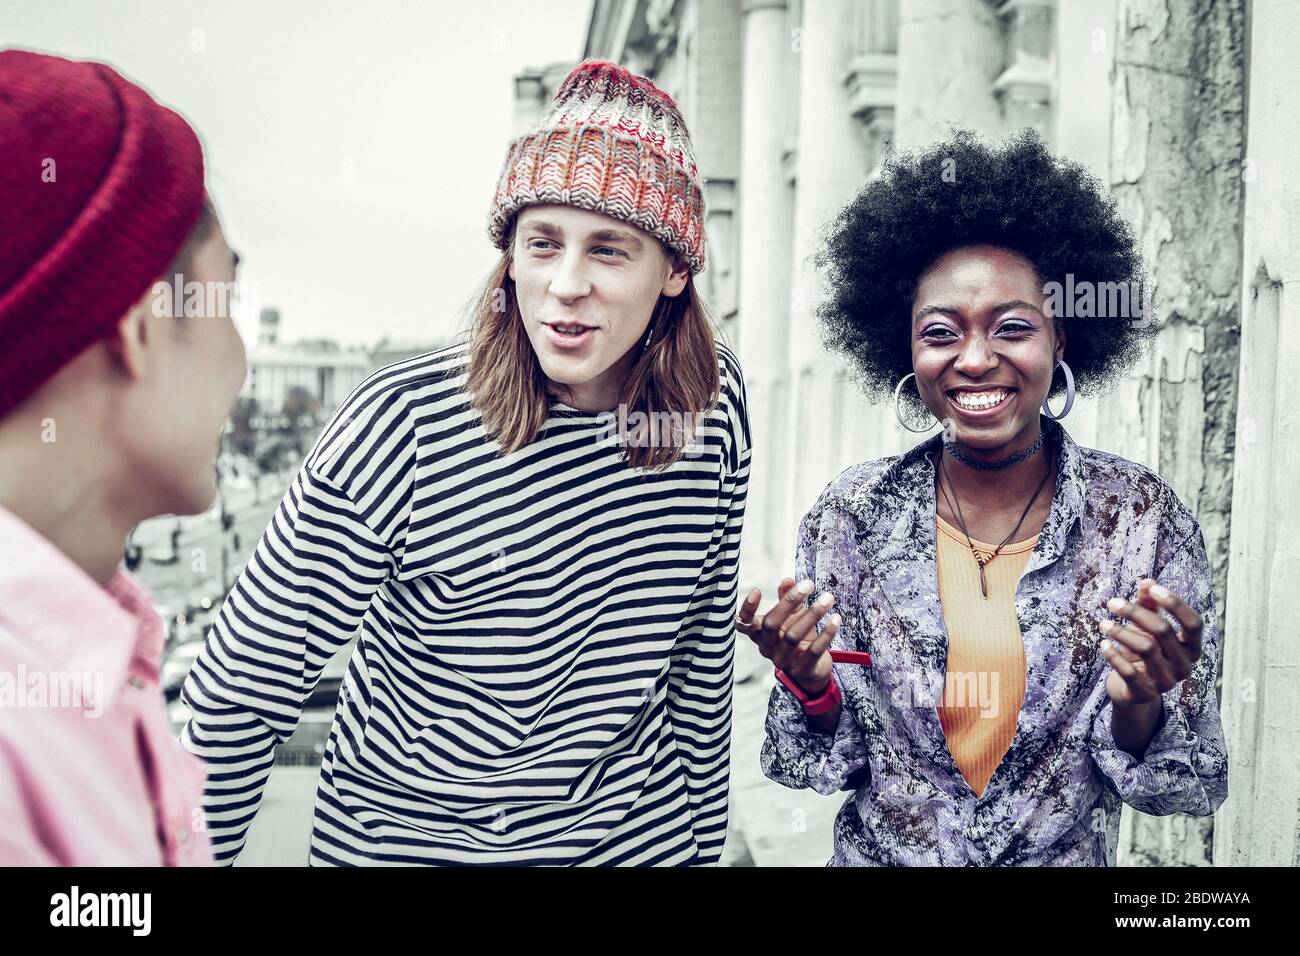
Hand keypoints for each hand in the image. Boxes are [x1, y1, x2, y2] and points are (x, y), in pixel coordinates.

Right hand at [735, 577, 839, 696]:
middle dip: (789, 602)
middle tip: (809, 584)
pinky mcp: (802, 669)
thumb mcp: (792, 617)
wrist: (811, 671)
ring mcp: (784, 661)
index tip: (756, 591)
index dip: (747, 609)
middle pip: (771, 624)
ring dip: (813, 614)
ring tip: (828, 598)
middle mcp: (768, 648)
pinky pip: (814, 650)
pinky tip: (835, 618)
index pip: (745, 623)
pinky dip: (826, 633)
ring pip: (794, 636)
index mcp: (760, 635)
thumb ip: (787, 598)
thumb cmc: (798, 637)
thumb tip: (788, 580)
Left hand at [1098, 577, 1203, 707]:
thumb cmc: (1143, 652)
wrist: (1131, 690)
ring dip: (1121, 632)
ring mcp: (1167, 682)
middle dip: (1135, 612)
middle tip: (1112, 603)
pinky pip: (1129, 672)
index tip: (1152, 587)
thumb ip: (1149, 605)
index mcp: (1191, 648)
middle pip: (1163, 631)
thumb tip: (1146, 581)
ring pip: (1145, 648)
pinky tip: (1103, 643)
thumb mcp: (1147, 628)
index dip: (1175, 603)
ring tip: (1103, 623)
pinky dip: (1114, 655)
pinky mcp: (1146, 694)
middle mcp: (1184, 666)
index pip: (1194, 623)